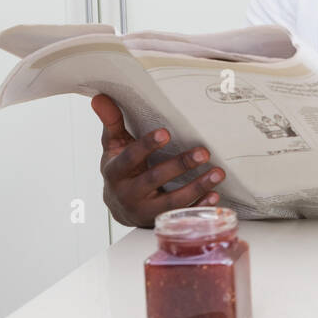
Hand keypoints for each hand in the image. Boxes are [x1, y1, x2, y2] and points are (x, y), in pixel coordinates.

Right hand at [92, 94, 225, 227]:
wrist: (120, 207)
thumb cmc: (121, 170)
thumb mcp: (113, 147)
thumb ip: (112, 123)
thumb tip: (100, 97)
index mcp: (115, 171)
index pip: (130, 157)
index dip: (147, 146)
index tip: (166, 133)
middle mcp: (128, 193)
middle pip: (155, 178)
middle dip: (180, 165)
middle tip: (203, 152)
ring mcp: (145, 210)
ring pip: (172, 201)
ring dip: (197, 187)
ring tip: (217, 173)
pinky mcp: (161, 220)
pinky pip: (182, 215)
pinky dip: (200, 206)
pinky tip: (215, 194)